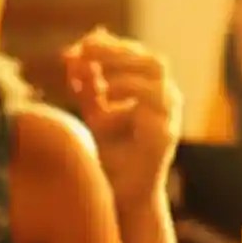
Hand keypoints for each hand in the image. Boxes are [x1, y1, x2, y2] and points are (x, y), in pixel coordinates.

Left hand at [62, 28, 181, 212]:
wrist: (124, 196)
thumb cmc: (113, 153)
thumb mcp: (94, 112)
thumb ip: (87, 85)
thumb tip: (71, 53)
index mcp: (153, 90)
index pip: (137, 55)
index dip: (110, 46)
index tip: (79, 46)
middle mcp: (166, 99)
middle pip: (151, 59)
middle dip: (117, 51)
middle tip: (85, 50)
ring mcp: (170, 115)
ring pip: (157, 72)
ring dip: (123, 67)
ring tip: (96, 78)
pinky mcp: (166, 133)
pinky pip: (154, 102)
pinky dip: (129, 90)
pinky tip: (105, 94)